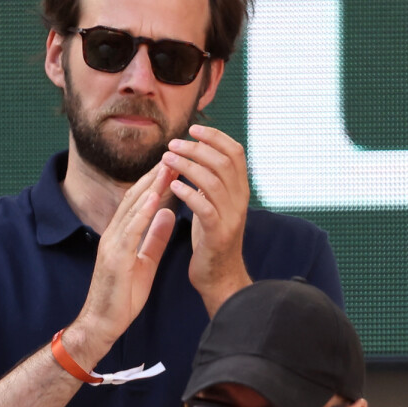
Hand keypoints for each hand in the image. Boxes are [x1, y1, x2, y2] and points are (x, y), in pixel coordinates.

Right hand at [66, 163, 176, 365]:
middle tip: (173, 155)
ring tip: (167, 167)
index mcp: (122, 235)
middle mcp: (113, 234)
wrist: (103, 323)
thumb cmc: (122, 296)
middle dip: (154, 176)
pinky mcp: (114, 258)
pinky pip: (129, 231)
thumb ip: (154, 238)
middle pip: (134, 197)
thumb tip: (168, 213)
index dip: (156, 182)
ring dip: (149, 187)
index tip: (174, 165)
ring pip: (131, 209)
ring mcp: (111, 244)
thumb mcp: (146, 262)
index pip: (139, 202)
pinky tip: (154, 198)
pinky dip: (141, 213)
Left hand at [162, 125, 250, 314]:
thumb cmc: (212, 239)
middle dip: (196, 148)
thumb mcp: (216, 205)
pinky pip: (204, 208)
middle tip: (172, 145)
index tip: (193, 129)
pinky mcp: (218, 234)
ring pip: (212, 181)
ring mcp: (231, 217)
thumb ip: (212, 181)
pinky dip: (188, 193)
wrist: (219, 277)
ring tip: (167, 159)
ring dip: (187, 166)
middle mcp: (240, 200)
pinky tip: (173, 186)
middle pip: (223, 161)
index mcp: (241, 190)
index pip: (236, 152)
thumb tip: (199, 153)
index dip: (216, 136)